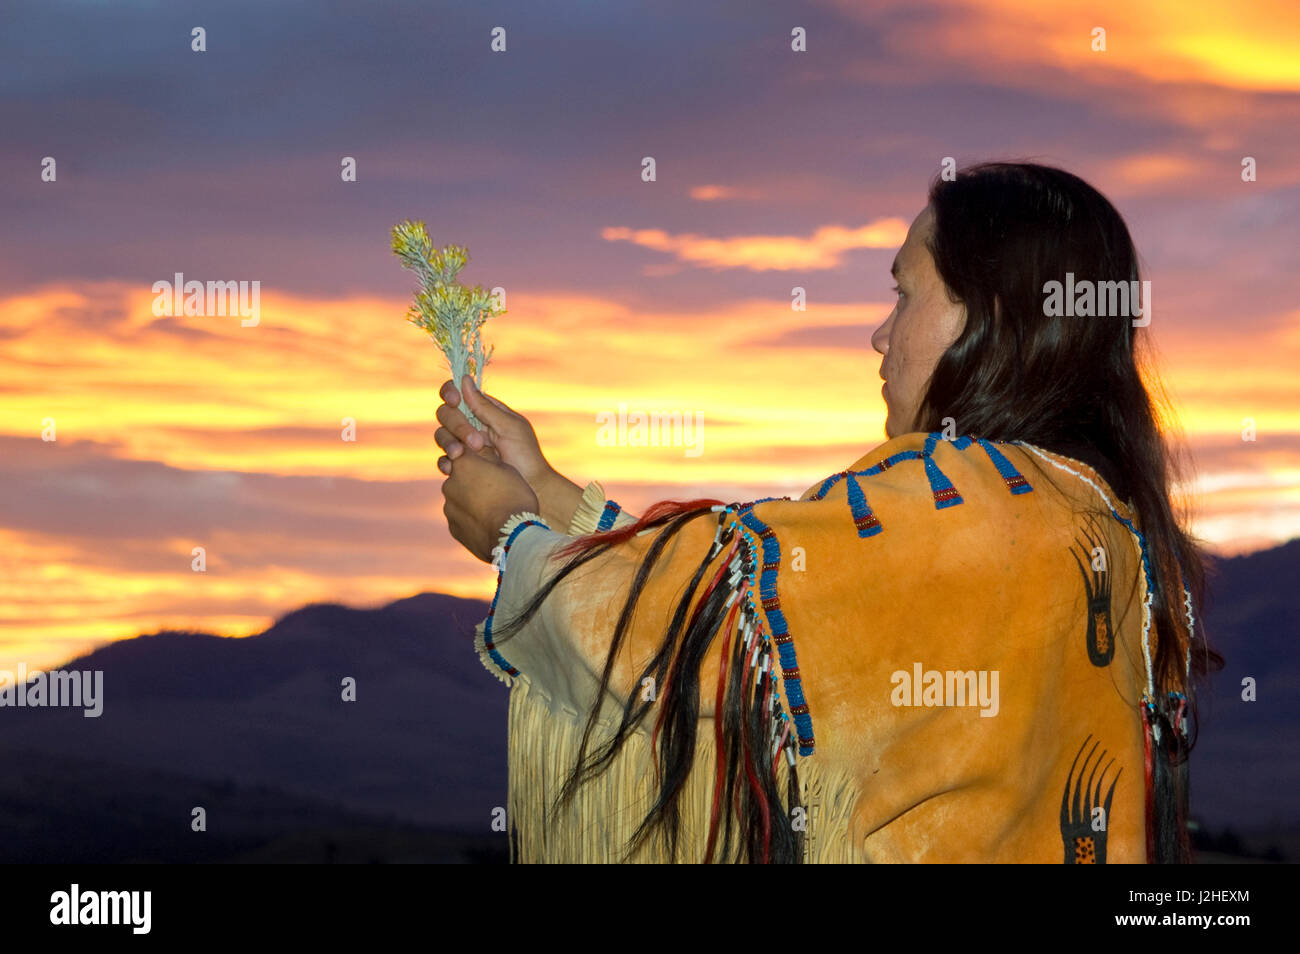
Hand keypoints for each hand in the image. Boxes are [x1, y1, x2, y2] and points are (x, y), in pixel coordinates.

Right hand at [435, 375, 552, 490]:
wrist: (531, 488)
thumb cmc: (526, 455)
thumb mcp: (509, 427)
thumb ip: (485, 406)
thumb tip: (464, 379)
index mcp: (484, 411)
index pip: (458, 394)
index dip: (450, 393)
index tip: (455, 400)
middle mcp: (471, 426)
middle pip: (446, 414)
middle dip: (457, 425)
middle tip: (476, 441)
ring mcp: (464, 446)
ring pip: (442, 436)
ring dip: (450, 443)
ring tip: (463, 454)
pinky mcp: (460, 466)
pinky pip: (443, 460)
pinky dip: (446, 462)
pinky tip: (454, 468)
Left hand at [440, 447, 539, 563]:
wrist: (512, 537)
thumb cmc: (514, 497)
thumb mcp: (507, 469)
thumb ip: (488, 456)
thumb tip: (478, 443)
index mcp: (463, 464)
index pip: (462, 450)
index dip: (477, 457)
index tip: (488, 464)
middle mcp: (449, 484)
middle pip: (459, 477)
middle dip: (473, 480)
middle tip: (496, 489)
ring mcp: (449, 508)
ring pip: (460, 499)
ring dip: (472, 501)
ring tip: (495, 510)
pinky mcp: (454, 528)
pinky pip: (462, 519)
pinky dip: (473, 519)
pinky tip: (490, 524)